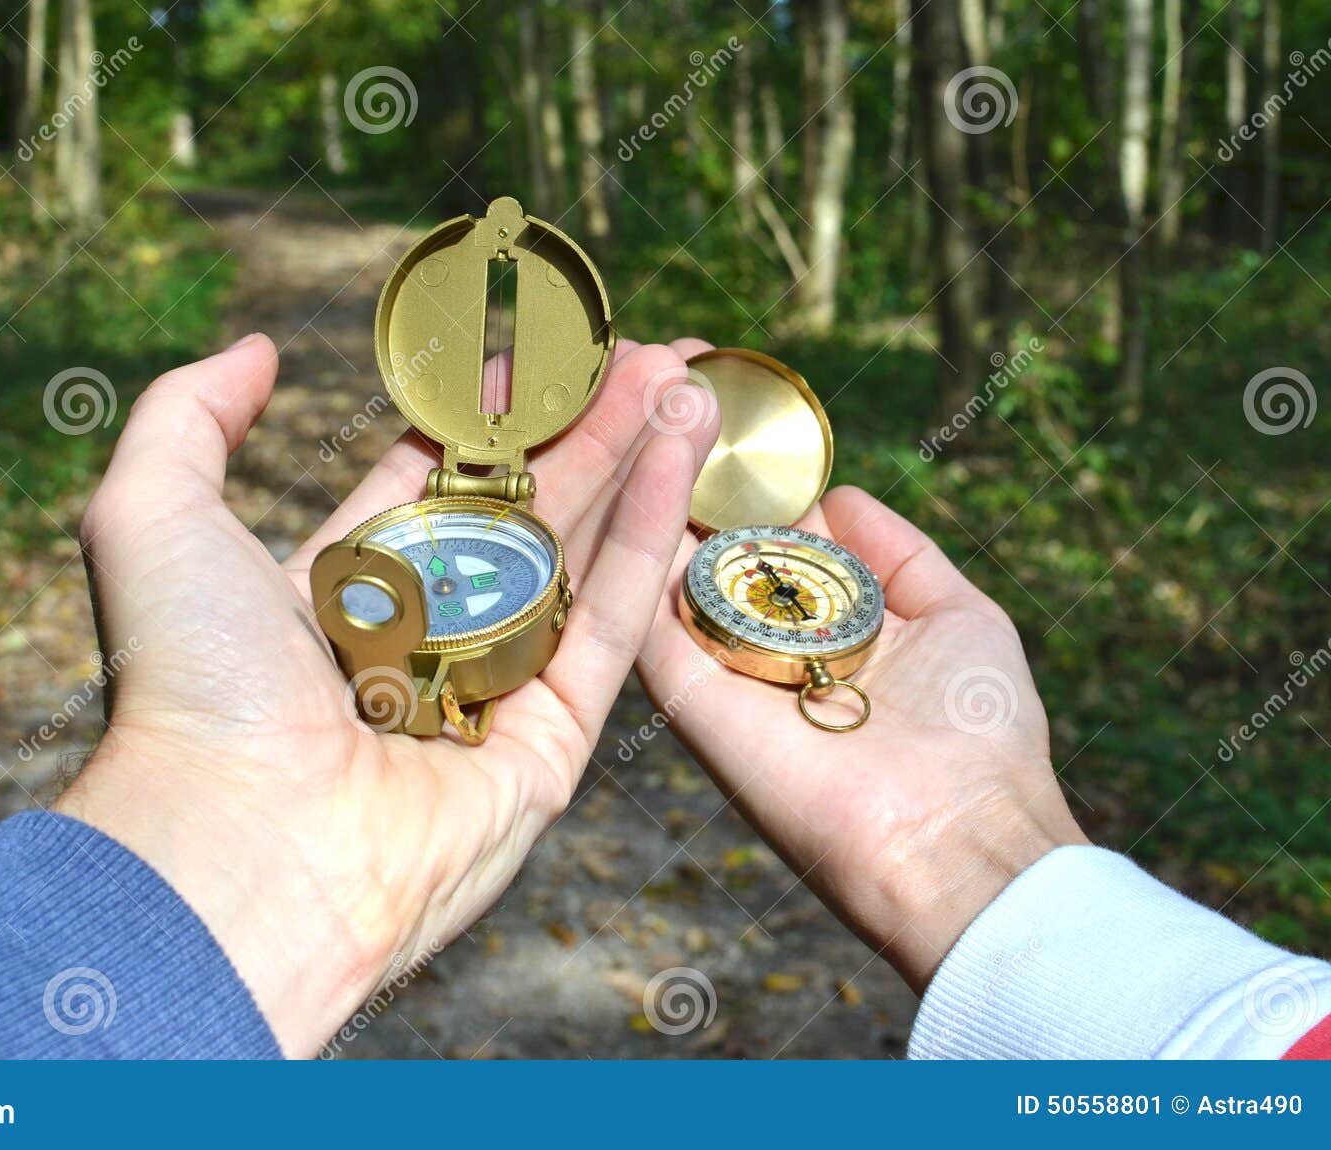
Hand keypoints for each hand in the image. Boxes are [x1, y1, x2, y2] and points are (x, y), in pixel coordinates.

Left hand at [55, 333, 717, 1055]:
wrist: (237, 841)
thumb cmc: (187, 679)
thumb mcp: (150, 513)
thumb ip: (190, 416)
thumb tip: (257, 348)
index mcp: (332, 592)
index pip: (428, 486)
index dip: (484, 420)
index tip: (537, 355)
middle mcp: (415, 643)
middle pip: (519, 515)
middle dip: (583, 431)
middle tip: (646, 354)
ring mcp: (486, 697)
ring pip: (576, 561)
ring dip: (633, 466)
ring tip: (691, 381)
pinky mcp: (547, 750)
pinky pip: (605, 629)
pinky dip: (645, 538)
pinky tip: (679, 450)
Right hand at [638, 351, 1084, 991]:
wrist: (956, 838)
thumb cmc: (980, 733)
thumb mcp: (963, 616)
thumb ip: (902, 556)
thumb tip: (838, 495)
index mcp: (819, 627)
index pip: (765, 537)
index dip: (744, 473)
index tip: (721, 404)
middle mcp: (762, 647)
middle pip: (708, 547)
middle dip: (687, 472)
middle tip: (663, 387)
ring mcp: (721, 674)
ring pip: (666, 575)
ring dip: (653, 496)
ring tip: (639, 407)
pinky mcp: (692, 703)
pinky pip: (646, 624)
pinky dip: (633, 554)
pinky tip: (628, 473)